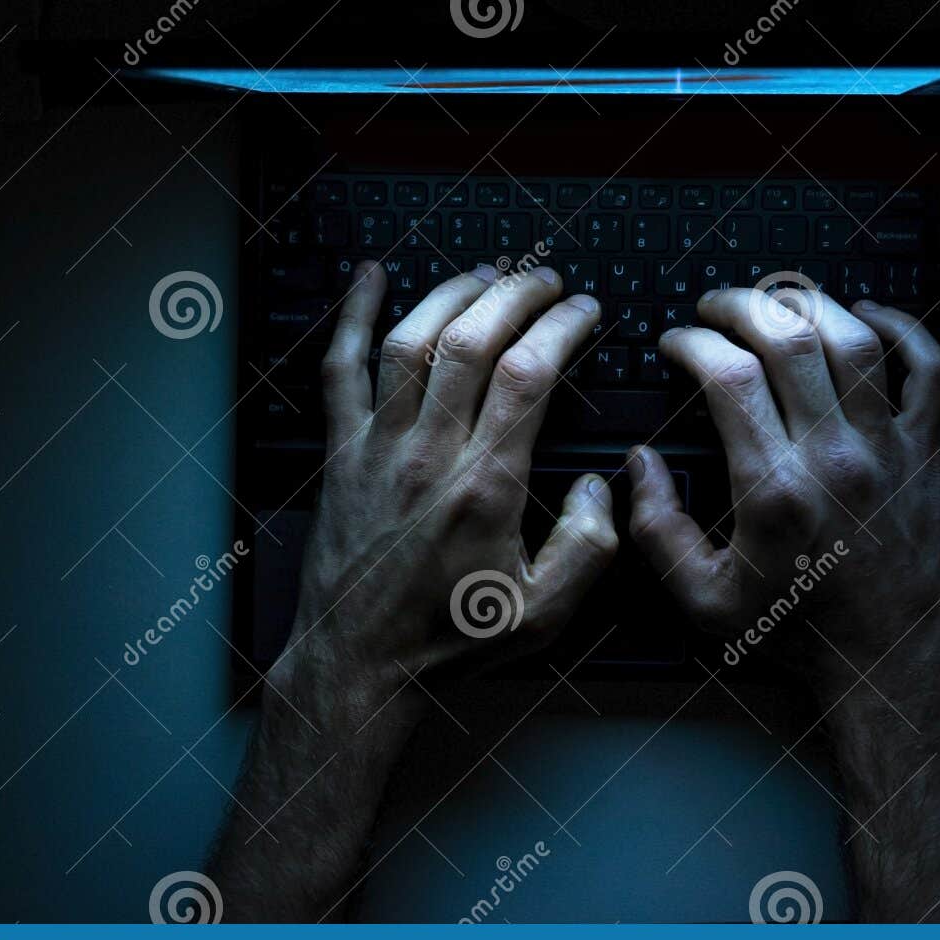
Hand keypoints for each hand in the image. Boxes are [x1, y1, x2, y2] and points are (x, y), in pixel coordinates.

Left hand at [274, 260, 618, 709]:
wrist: (358, 665)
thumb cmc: (448, 641)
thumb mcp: (543, 614)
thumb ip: (588, 547)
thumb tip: (600, 486)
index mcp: (487, 485)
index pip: (529, 374)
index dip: (563, 327)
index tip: (585, 311)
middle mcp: (430, 453)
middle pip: (472, 340)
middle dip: (516, 294)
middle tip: (546, 279)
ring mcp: (377, 447)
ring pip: (410, 341)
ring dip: (451, 294)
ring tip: (487, 275)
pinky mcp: (340, 453)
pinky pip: (340, 369)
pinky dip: (351, 315)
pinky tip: (368, 277)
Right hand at [626, 288, 939, 725]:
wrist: (890, 664)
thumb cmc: (800, 637)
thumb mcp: (704, 600)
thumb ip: (658, 530)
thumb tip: (641, 464)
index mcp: (773, 489)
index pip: (726, 376)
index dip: (691, 342)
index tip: (675, 342)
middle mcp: (834, 457)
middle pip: (787, 339)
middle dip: (740, 306)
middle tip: (716, 306)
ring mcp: (889, 450)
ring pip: (855, 340)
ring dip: (811, 304)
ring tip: (778, 299)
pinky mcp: (929, 455)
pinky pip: (931, 370)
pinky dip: (905, 329)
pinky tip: (870, 316)